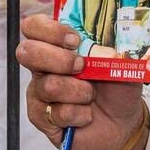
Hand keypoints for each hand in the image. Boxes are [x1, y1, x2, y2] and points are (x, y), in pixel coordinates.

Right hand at [18, 15, 143, 149]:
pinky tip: (85, 116)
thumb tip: (102, 47)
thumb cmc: (118, 86)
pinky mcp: (41, 118)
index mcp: (58, 46)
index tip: (76, 41)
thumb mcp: (121, 62)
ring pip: (49, 86)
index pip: (34, 27)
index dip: (50, 30)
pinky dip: (80, 114)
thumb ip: (109, 48)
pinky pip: (57, 113)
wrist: (122, 122)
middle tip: (82, 67)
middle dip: (60, 59)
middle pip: (27, 52)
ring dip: (79, 92)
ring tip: (91, 96)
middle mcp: (43, 67)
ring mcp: (39, 93)